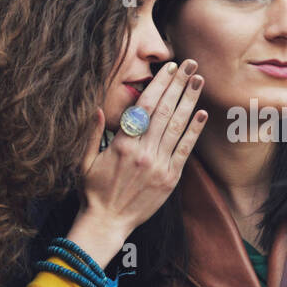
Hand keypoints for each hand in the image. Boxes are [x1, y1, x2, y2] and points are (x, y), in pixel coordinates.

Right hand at [77, 59, 205, 240]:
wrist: (107, 222)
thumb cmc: (93, 192)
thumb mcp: (85, 161)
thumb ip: (93, 134)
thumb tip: (96, 108)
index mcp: (122, 144)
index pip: (144, 106)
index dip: (159, 85)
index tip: (168, 68)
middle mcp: (142, 152)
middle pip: (165, 111)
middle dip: (178, 85)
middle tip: (190, 64)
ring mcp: (158, 165)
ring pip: (177, 127)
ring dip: (189, 101)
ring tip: (198, 81)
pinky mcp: (169, 179)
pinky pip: (184, 151)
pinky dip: (194, 132)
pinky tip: (201, 114)